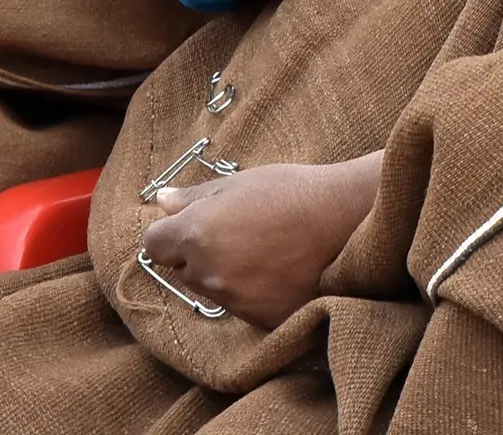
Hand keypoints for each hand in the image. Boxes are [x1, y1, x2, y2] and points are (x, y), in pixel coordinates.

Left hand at [140, 150, 384, 327]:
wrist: (347, 219)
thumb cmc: (293, 192)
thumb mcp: (239, 182)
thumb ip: (193, 196)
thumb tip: (160, 202)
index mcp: (196, 234)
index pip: (155, 245)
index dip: (172, 233)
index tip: (194, 225)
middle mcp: (209, 273)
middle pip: (185, 270)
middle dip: (202, 254)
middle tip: (242, 233)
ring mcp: (236, 301)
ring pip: (215, 290)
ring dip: (229, 275)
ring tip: (268, 251)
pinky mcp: (262, 320)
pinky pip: (245, 307)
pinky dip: (256, 293)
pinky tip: (281, 271)